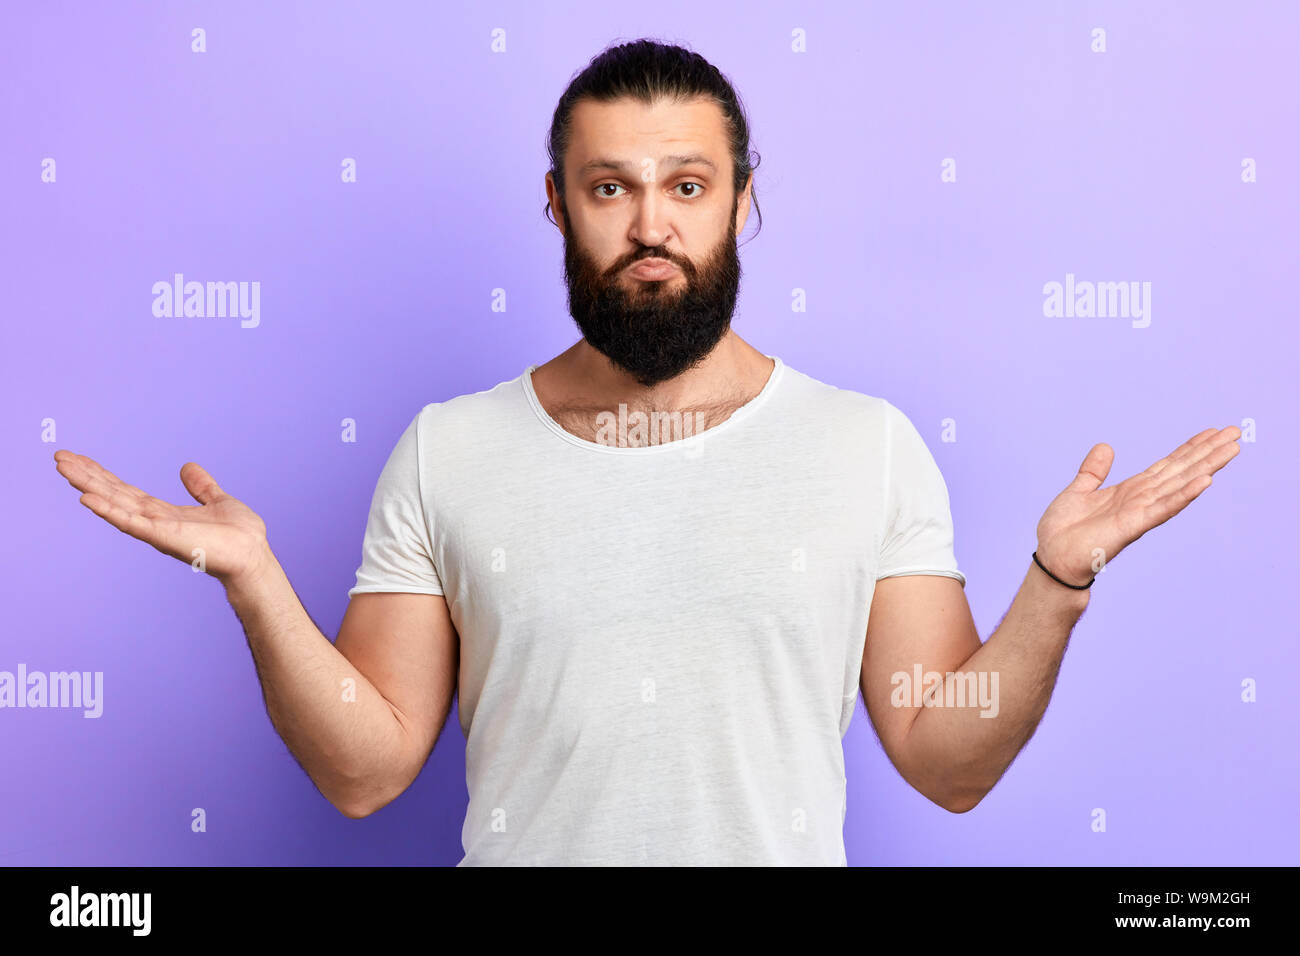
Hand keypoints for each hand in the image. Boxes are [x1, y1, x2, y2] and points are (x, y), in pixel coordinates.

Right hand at [54, 451, 270, 585]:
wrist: (254, 556)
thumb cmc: (239, 535)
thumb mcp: (217, 500)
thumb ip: (201, 486)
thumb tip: (187, 467)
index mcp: (164, 513)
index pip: (125, 491)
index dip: (102, 475)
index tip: (79, 459)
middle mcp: (154, 521)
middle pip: (113, 495)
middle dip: (86, 477)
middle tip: (59, 457)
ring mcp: (157, 530)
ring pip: (115, 505)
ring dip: (89, 487)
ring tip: (64, 469)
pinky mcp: (164, 537)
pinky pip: (131, 523)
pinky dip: (109, 511)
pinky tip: (87, 499)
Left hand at [1035, 426, 1241, 586]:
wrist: (1053, 559)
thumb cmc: (1064, 531)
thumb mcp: (1078, 490)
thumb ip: (1094, 471)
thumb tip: (1105, 447)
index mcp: (1131, 490)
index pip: (1167, 465)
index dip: (1190, 448)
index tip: (1212, 432)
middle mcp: (1141, 499)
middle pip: (1181, 470)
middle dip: (1208, 452)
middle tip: (1235, 432)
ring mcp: (1140, 512)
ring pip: (1180, 485)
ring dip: (1206, 467)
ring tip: (1231, 449)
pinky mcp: (1133, 525)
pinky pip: (1163, 508)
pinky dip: (1183, 495)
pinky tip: (1205, 481)